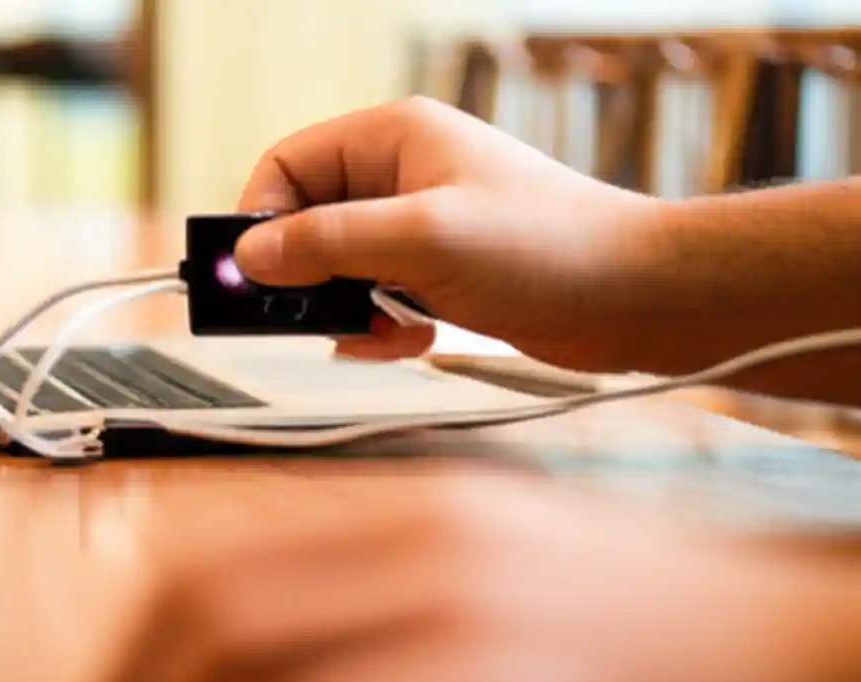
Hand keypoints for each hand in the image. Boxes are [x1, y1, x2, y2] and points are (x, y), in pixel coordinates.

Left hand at [89, 481, 860, 681]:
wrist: (753, 622)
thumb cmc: (609, 600)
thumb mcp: (476, 558)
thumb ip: (368, 591)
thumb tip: (252, 659)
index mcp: (403, 509)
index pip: (225, 569)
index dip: (140, 649)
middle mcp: (423, 545)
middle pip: (223, 613)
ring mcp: (471, 611)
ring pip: (279, 679)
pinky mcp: (513, 676)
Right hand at [234, 97, 661, 369]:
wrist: (636, 298)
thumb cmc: (548, 248)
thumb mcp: (422, 239)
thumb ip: (328, 243)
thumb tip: (249, 256)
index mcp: (393, 138)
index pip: (287, 166)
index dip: (259, 221)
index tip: (247, 279)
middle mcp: (402, 174)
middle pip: (308, 219)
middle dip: (305, 274)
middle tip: (307, 318)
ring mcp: (421, 224)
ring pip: (340, 265)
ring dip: (345, 308)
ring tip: (379, 331)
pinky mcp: (440, 270)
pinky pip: (377, 295)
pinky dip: (380, 325)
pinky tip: (409, 340)